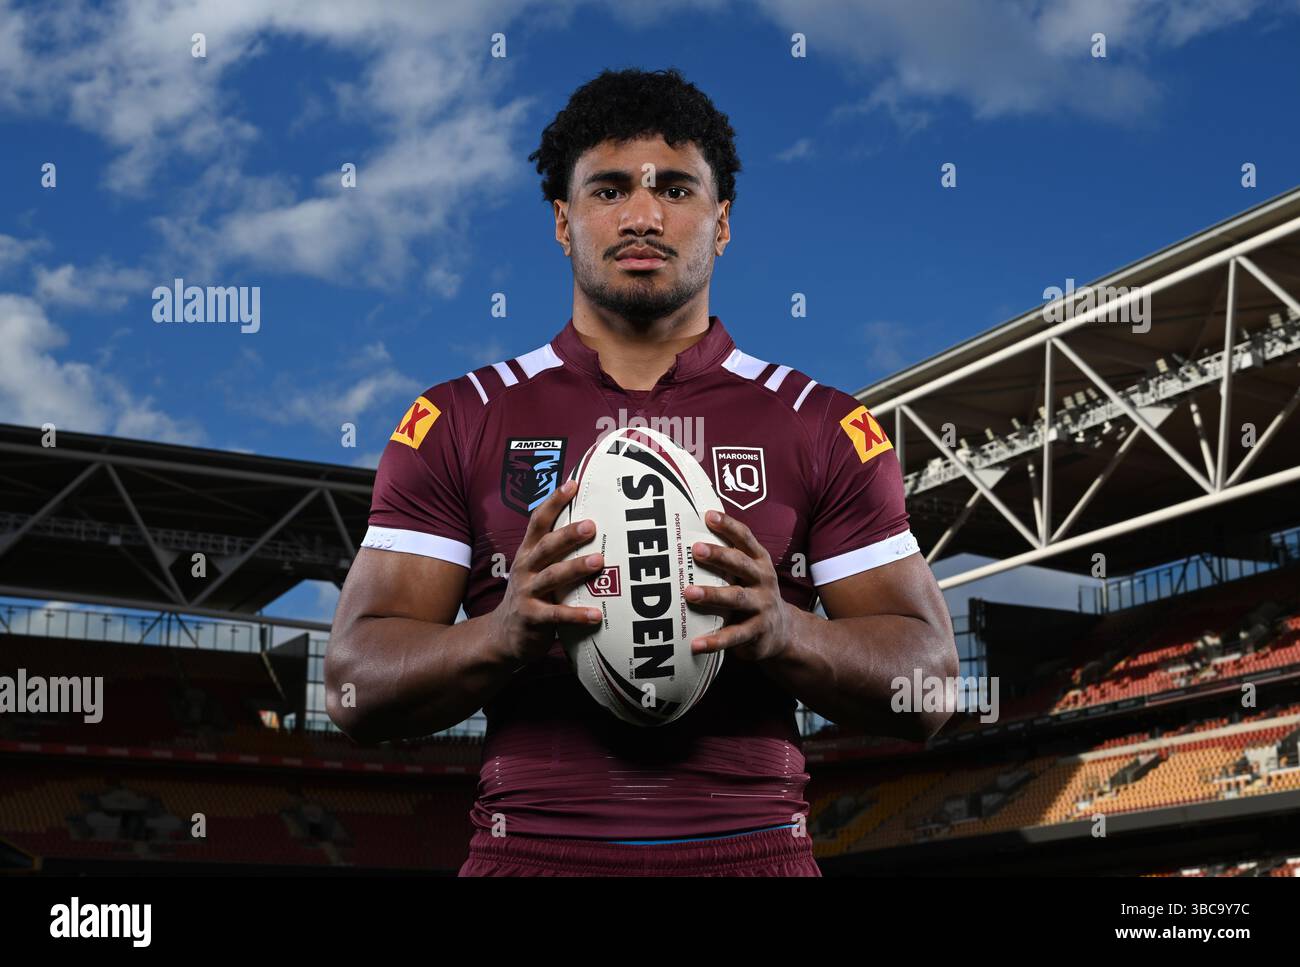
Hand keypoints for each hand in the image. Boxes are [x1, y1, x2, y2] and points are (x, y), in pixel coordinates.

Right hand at [490, 479, 604, 665]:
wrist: (502, 635)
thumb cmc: (531, 595)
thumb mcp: (536, 568)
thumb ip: (555, 550)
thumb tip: (591, 524)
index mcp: (528, 552)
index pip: (538, 521)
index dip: (553, 502)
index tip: (572, 484)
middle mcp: (525, 569)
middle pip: (546, 546)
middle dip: (568, 534)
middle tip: (592, 525)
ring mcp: (527, 593)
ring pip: (552, 577)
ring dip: (575, 568)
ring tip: (598, 562)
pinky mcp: (532, 618)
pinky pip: (556, 615)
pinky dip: (576, 614)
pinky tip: (596, 615)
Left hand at [684, 510, 790, 661]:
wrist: (783, 631)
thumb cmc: (753, 594)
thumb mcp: (747, 573)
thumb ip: (727, 557)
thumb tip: (692, 531)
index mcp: (759, 561)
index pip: (745, 538)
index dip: (728, 526)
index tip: (708, 515)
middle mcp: (763, 581)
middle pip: (741, 565)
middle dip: (719, 556)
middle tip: (696, 549)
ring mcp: (762, 607)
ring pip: (737, 598)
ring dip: (713, 595)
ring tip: (689, 593)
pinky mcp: (757, 632)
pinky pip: (735, 636)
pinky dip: (715, 641)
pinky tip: (695, 644)